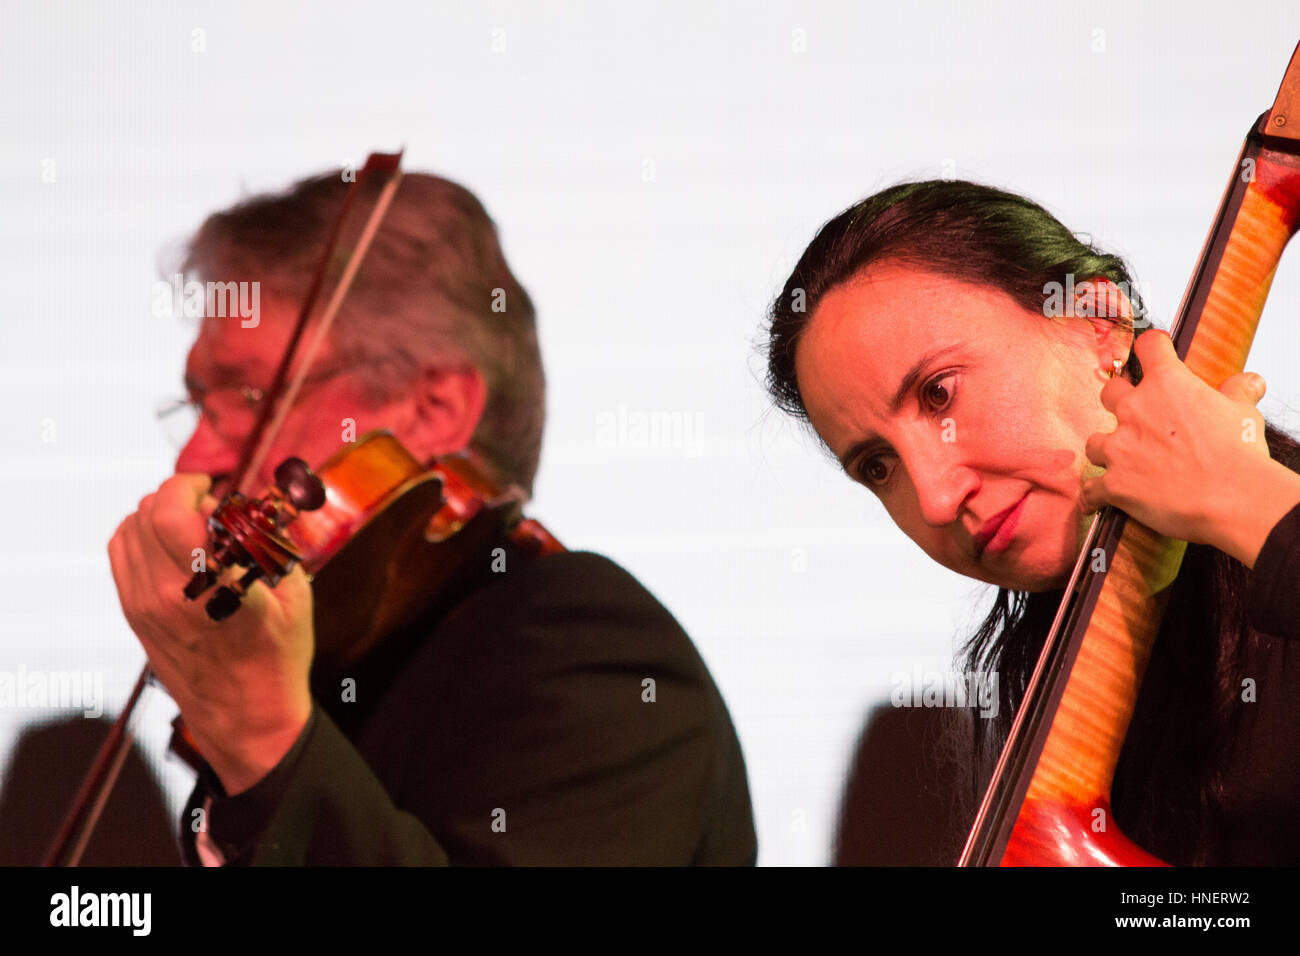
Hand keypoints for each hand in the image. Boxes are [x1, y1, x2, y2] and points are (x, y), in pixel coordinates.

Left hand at [108, 473, 314, 794]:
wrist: (246, 715)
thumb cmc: (278, 654)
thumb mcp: (293, 593)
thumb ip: (267, 542)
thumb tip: (245, 503)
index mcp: (215, 587)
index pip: (171, 514)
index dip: (189, 485)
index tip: (213, 486)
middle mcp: (170, 594)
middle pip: (148, 512)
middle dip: (180, 495)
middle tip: (211, 503)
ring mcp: (145, 605)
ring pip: (129, 528)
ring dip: (159, 512)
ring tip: (191, 522)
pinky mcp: (134, 614)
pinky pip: (120, 552)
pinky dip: (141, 533)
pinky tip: (170, 541)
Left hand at [1081, 330, 1299, 566]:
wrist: (1231, 499)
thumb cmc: (1239, 455)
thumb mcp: (1244, 413)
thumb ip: (1238, 392)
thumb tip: (1251, 381)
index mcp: (1167, 384)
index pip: (1149, 346)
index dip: (1151, 346)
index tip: (1152, 350)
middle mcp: (1135, 410)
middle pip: (1110, 393)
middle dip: (1119, 402)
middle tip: (1136, 417)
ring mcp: (1119, 447)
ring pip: (1094, 443)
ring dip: (1107, 451)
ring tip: (1124, 463)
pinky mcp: (1113, 483)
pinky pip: (1091, 489)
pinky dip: (1096, 494)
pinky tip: (1102, 499)